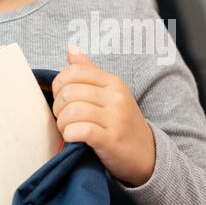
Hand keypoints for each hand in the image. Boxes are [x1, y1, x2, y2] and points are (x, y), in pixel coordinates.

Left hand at [50, 45, 156, 186]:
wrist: (147, 155)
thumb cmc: (122, 123)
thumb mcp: (110, 93)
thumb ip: (89, 72)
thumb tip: (71, 49)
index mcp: (113, 82)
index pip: (74, 72)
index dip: (58, 85)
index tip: (61, 99)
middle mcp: (116, 97)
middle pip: (69, 92)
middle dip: (58, 107)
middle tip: (63, 118)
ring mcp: (115, 118)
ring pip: (72, 111)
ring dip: (62, 123)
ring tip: (68, 129)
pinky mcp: (111, 140)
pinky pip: (80, 131)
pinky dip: (70, 135)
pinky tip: (73, 138)